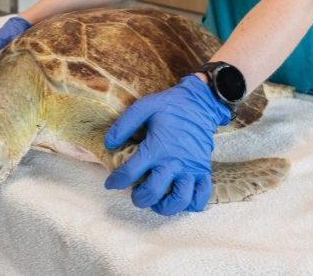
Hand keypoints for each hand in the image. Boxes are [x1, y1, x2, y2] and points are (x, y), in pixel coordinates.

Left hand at [104, 75, 230, 215]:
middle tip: (135, 195)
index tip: (110, 184)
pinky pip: (201, 196)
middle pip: (154, 192)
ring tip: (157, 203)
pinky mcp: (203, 171)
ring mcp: (191, 169)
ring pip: (179, 200)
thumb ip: (124, 125)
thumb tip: (109, 143)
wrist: (200, 103)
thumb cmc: (170, 106)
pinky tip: (180, 201)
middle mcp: (174, 162)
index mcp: (157, 147)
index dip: (117, 181)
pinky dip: (191, 205)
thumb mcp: (144, 107)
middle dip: (139, 198)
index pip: (131, 172)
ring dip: (165, 207)